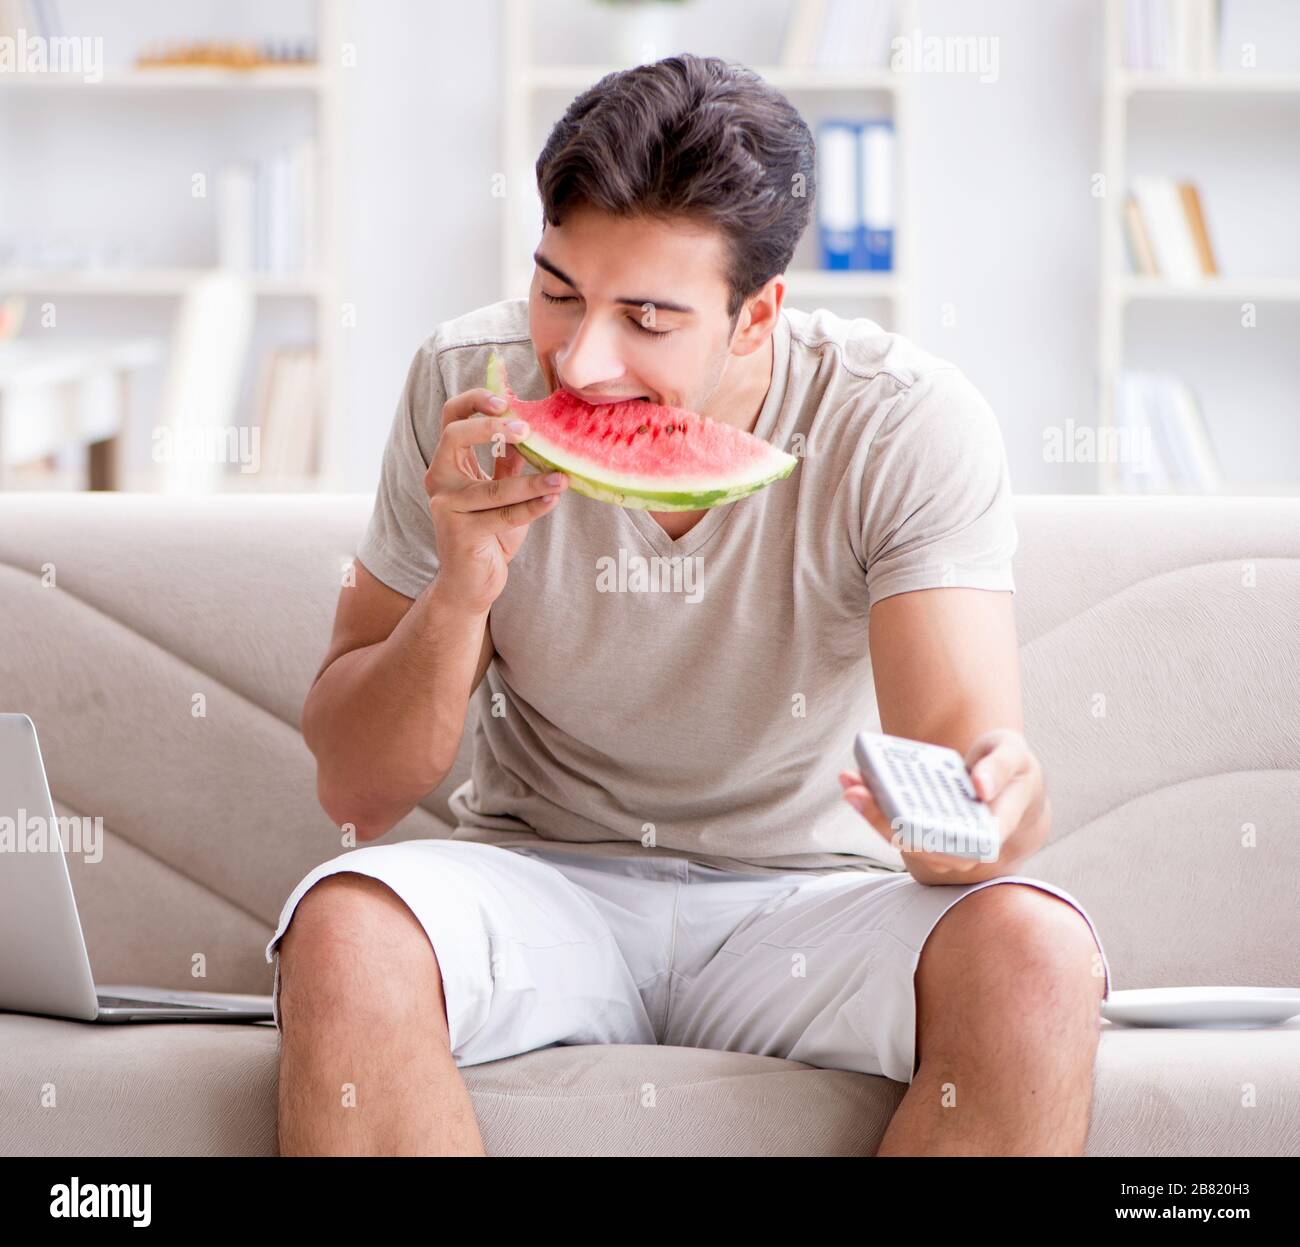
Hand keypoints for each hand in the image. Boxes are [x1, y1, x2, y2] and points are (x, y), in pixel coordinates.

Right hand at [424, 361, 568, 613]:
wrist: (471, 583)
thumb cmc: (488, 534)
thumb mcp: (501, 491)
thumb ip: (508, 462)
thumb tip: (530, 428)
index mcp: (448, 463)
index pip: (450, 418)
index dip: (474, 401)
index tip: (505, 400)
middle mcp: (439, 480)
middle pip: (454, 436)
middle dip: (490, 427)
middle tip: (527, 430)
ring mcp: (446, 507)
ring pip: (492, 487)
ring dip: (532, 481)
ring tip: (561, 477)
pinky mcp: (461, 533)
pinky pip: (504, 515)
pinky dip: (533, 507)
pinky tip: (553, 498)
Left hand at [837, 728, 1047, 884]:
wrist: (1014, 790)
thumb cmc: (1014, 771)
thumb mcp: (1015, 756)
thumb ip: (1001, 767)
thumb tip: (980, 788)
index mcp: (991, 833)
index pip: (954, 845)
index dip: (922, 835)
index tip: (896, 815)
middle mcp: (963, 848)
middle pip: (918, 844)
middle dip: (882, 820)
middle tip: (855, 790)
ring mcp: (943, 843)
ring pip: (902, 838)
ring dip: (870, 813)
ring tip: (849, 780)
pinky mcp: (926, 831)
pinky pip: (896, 824)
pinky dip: (873, 804)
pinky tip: (854, 779)